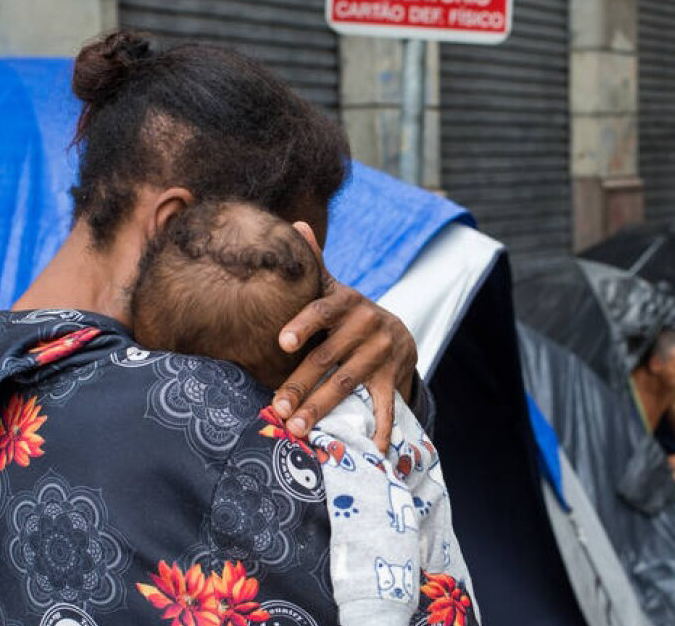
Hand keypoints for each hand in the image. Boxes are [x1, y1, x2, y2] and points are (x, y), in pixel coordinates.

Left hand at [271, 222, 418, 451]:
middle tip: (277, 410)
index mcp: (346, 302)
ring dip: (322, 409)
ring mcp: (381, 354)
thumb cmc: (348, 314)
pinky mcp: (393, 378)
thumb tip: (294, 224)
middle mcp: (366, 325)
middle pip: (327, 358)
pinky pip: (386, 406)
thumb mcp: (334, 289)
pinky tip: (371, 450)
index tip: (282, 343)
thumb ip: (314, 263)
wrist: (397, 333)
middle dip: (300, 385)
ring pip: (347, 384)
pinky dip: (380, 430)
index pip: (321, 310)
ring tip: (297, 430)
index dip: (302, 324)